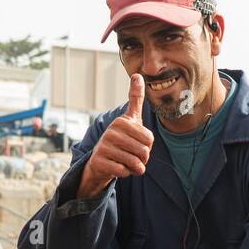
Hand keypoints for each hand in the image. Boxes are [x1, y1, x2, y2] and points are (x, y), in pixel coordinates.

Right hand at [78, 74, 154, 197]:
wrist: (100, 160)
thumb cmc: (120, 139)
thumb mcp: (130, 119)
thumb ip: (135, 98)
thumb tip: (138, 75)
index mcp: (122, 122)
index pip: (149, 140)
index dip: (147, 147)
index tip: (136, 143)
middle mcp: (111, 132)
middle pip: (144, 152)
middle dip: (141, 159)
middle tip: (131, 155)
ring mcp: (104, 146)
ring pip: (134, 163)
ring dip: (133, 167)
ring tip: (124, 161)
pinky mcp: (99, 161)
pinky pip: (123, 171)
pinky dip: (124, 173)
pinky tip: (116, 167)